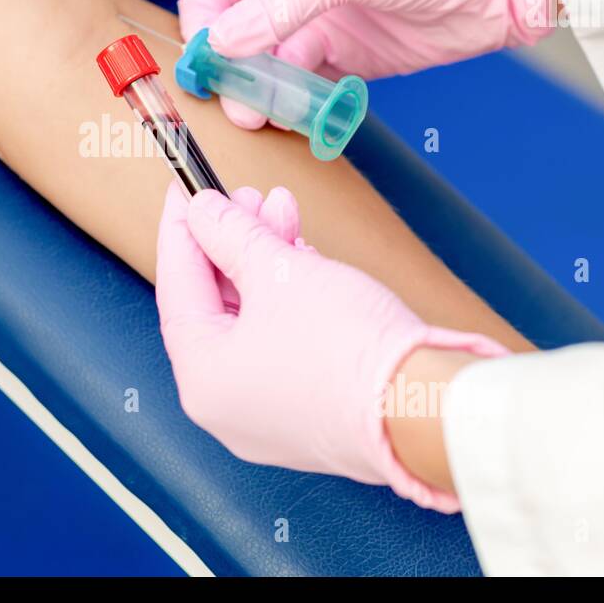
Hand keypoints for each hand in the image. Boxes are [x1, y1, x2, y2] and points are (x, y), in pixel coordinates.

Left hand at [155, 185, 510, 510]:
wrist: (426, 408)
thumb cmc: (347, 349)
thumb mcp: (280, 272)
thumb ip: (233, 236)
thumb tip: (203, 213)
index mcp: (202, 380)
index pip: (177, 290)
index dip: (182, 231)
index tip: (186, 189)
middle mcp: (228, 406)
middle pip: (217, 304)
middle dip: (234, 241)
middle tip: (247, 196)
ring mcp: (271, 413)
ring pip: (254, 320)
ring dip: (267, 260)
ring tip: (283, 210)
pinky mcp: (312, 409)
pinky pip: (285, 342)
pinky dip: (291, 297)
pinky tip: (305, 255)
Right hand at [177, 0, 556, 128]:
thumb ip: (280, 4)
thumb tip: (221, 42)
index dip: (200, 24)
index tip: (206, 62)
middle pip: (231, 32)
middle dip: (226, 68)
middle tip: (235, 101)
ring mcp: (317, 24)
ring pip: (264, 65)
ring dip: (259, 91)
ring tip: (264, 114)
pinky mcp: (344, 59)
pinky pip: (302, 87)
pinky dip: (294, 103)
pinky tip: (301, 112)